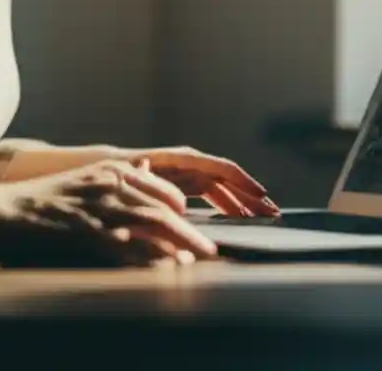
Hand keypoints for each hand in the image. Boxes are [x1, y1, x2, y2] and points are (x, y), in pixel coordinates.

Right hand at [0, 159, 217, 266]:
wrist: (6, 209)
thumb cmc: (44, 197)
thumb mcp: (85, 176)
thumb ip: (118, 176)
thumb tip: (146, 167)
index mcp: (111, 170)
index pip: (159, 189)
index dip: (179, 208)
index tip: (189, 223)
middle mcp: (110, 184)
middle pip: (162, 208)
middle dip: (189, 230)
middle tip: (208, 248)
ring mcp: (99, 208)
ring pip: (151, 224)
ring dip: (178, 243)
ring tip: (197, 258)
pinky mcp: (87, 231)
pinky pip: (127, 244)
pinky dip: (149, 255)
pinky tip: (164, 266)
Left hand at [130, 146, 279, 217]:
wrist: (108, 169)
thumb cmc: (122, 172)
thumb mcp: (136, 177)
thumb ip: (153, 183)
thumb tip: (169, 196)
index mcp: (185, 161)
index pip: (222, 169)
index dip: (243, 183)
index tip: (262, 197)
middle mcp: (193, 165)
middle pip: (231, 180)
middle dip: (252, 196)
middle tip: (273, 214)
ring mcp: (193, 174)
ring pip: (226, 189)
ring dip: (245, 203)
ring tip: (264, 218)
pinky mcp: (189, 185)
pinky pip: (216, 196)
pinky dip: (229, 207)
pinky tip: (240, 220)